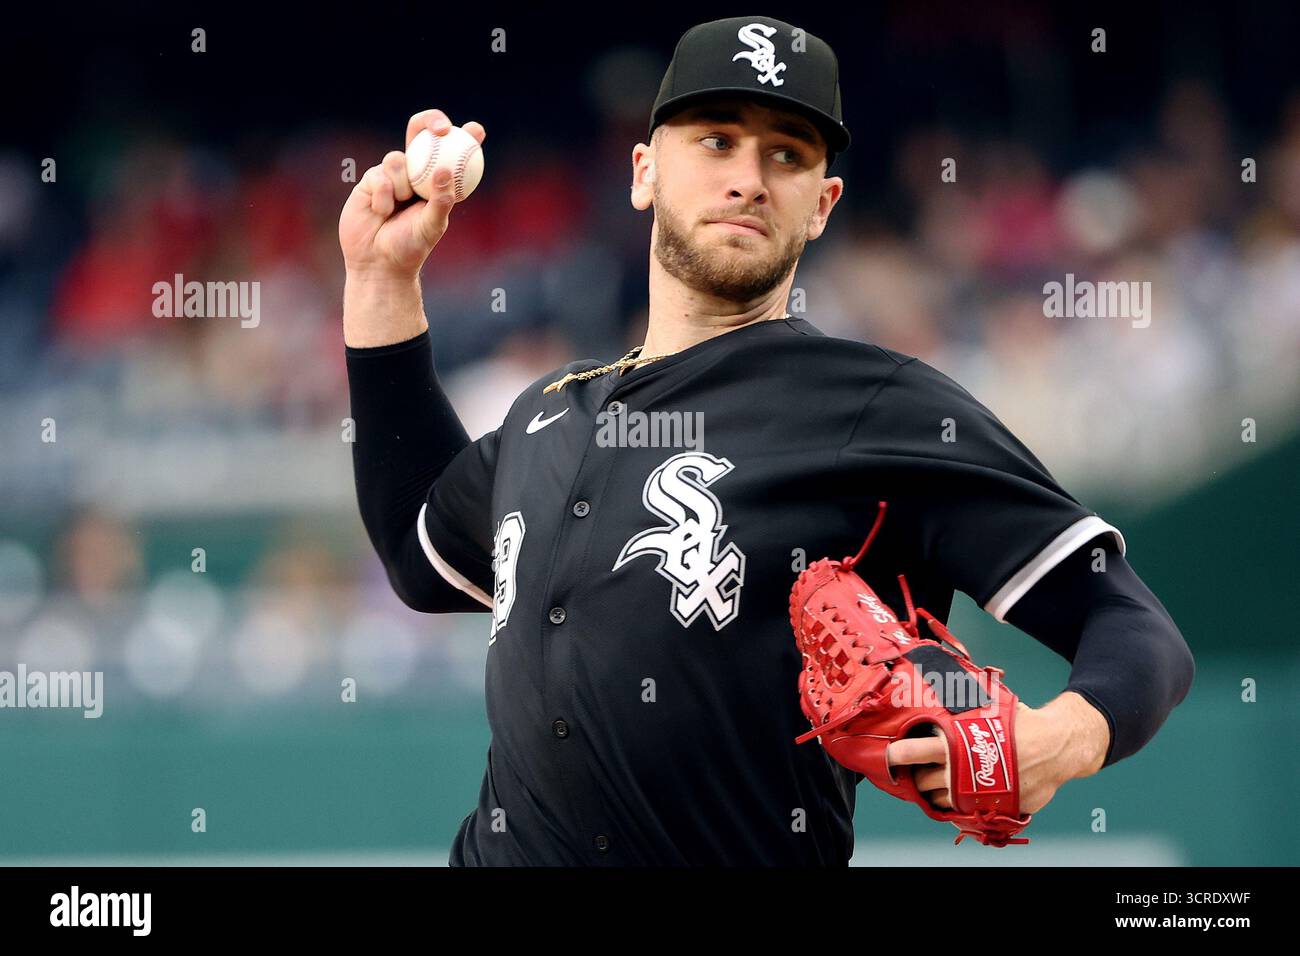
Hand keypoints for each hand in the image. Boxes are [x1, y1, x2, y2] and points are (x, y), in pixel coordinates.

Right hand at [338, 108, 486, 278]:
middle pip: (420, 132)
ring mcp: (392, 174)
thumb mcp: (431, 227)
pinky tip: (380, 211)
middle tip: (441, 129)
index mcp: (437, 181)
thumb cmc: (410, 248)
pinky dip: (383, 194)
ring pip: (397, 158)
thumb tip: (447, 170)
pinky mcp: (369, 180)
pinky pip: (378, 175)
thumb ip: (441, 201)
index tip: (476, 129)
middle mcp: (415, 172)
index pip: (452, 151)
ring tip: (397, 207)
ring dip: (401, 182)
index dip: (466, 136)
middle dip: (430, 120)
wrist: (377, 263)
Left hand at [885, 701, 1086, 815]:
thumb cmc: (1019, 723)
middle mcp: (963, 772)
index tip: (889, 755)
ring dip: (933, 791)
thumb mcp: (986, 705)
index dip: (898, 754)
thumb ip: (960, 700)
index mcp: (957, 744)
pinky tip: (956, 791)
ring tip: (934, 779)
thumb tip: (938, 674)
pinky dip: (955, 803)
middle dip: (916, 775)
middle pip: (923, 781)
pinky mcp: (990, 808)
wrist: (1055, 746)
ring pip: (940, 799)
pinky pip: (962, 811)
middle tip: (915, 767)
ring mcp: (976, 794)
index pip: (915, 752)